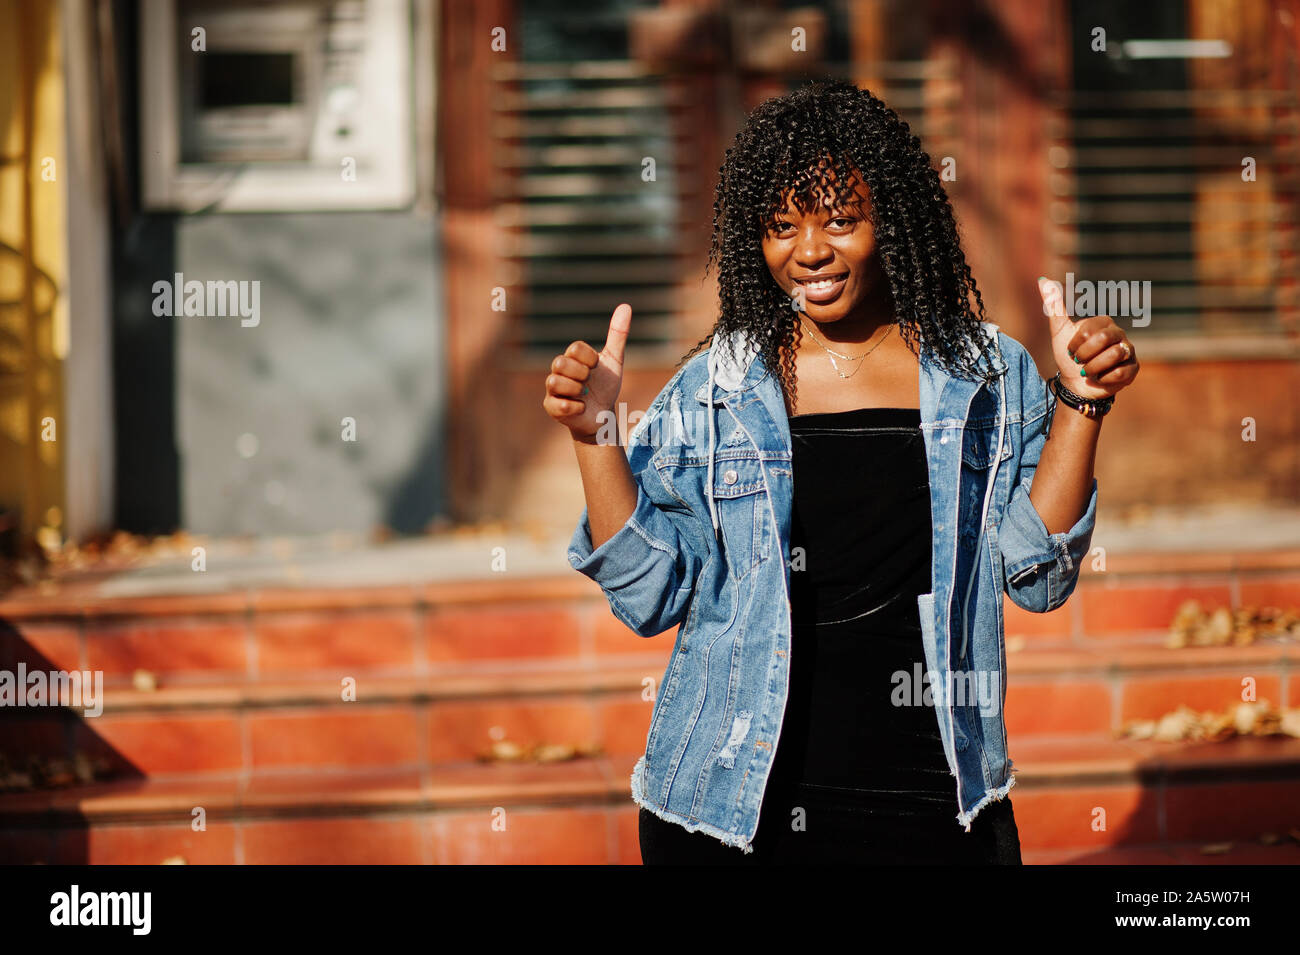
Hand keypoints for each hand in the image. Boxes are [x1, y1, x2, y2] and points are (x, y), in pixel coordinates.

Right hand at [542, 303, 631, 441]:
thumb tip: (625, 306)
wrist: (603, 414)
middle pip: (560, 362)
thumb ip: (617, 335)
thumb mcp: (614, 361)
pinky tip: (582, 407)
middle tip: (589, 381)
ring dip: (576, 389)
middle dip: (581, 373)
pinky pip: (558, 404)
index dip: (590, 358)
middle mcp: (559, 371)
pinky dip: (576, 406)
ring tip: (584, 394)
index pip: (575, 348)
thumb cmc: (605, 386)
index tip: (596, 367)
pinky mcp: (552, 407)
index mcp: (572, 357)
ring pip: (554, 381)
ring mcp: (553, 390)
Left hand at [1038, 277, 1138, 399]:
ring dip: (1093, 368)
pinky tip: (1100, 379)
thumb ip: (1054, 307)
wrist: (1075, 384)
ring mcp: (1128, 350)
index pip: (1089, 330)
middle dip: (1085, 355)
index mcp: (1103, 322)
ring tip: (1088, 372)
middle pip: (1104, 339)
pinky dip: (1105, 379)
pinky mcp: (1133, 368)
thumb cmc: (1068, 356)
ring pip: (1114, 355)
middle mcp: (1119, 333)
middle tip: (1079, 362)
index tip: (1071, 351)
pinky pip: (1122, 372)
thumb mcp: (1059, 332)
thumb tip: (1043, 280)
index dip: (1075, 345)